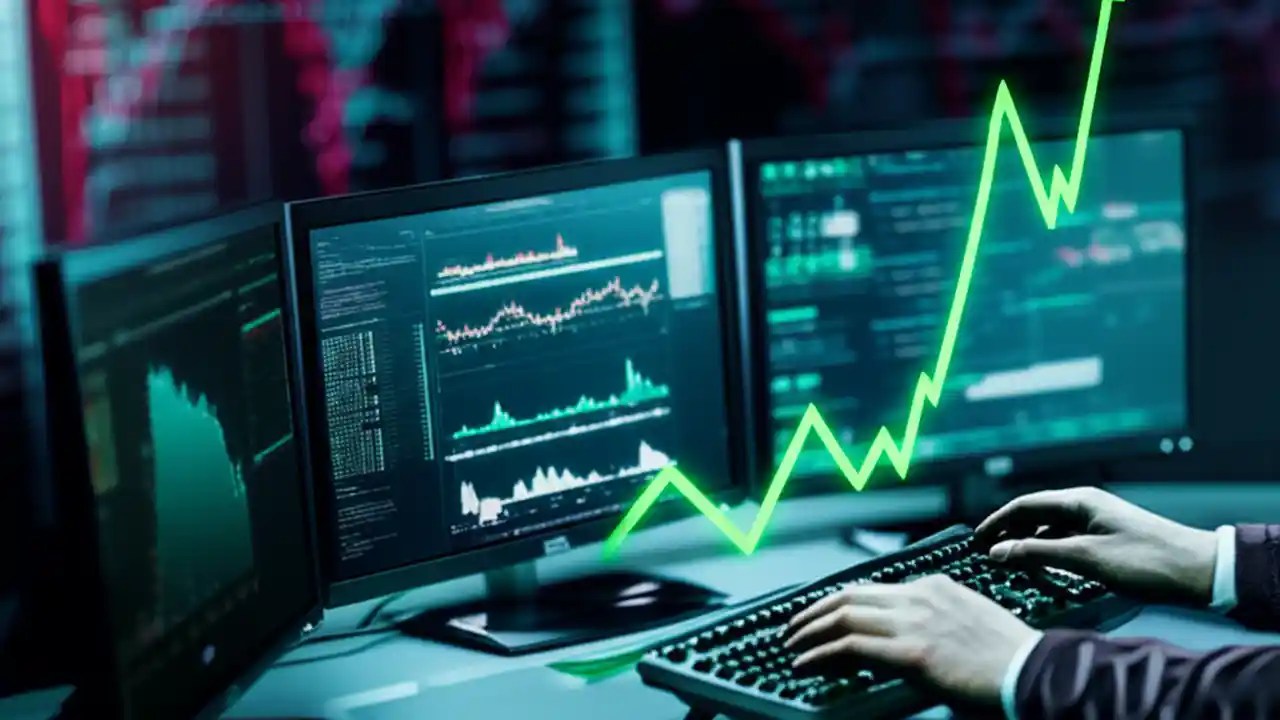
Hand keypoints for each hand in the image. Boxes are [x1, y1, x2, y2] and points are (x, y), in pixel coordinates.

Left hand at [782, 575, 1037, 706]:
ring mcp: (914, 622)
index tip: (819, 613)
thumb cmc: (1009, 657)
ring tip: (791, 646)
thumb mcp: (966, 622)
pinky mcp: (911, 652)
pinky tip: (805, 664)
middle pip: (849, 596)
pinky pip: (850, 647)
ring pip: (843, 618)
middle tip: (793, 627)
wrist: (1034, 672)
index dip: (837, 601)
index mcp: (933, 586)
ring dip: (810, 632)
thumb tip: (899, 637)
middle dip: (814, 612)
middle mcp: (919, 597)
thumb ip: (932, 620)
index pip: (870, 588)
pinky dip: (821, 654)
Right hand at [976, 487, 1217, 603]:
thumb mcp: (1085, 558)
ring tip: (1010, 561)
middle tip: (986, 550)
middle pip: (1036, 514)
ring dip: (1029, 542)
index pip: (1025, 505)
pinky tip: (1045, 567)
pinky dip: (1050, 551)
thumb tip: (999, 551)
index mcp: (1079, 501)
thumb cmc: (1145, 560)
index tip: (976, 539)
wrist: (1198, 570)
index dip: (997, 522)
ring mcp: (1099, 521)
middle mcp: (1087, 505)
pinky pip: (1067, 539)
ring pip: (1052, 528)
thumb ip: (1039, 552)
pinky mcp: (1109, 538)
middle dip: (1009, 531)